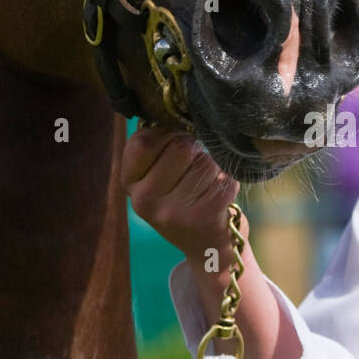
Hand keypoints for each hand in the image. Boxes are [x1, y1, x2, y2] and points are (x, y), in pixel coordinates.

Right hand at [121, 125, 241, 268]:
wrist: (208, 248)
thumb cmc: (184, 198)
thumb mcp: (157, 177)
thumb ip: (157, 146)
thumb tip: (172, 109)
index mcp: (130, 184)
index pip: (143, 140)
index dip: (165, 131)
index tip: (175, 140)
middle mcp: (146, 200)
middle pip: (179, 145)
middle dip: (194, 148)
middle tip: (194, 168)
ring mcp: (174, 211)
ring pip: (205, 160)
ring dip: (212, 165)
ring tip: (206, 185)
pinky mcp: (204, 216)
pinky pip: (224, 177)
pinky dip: (228, 180)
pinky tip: (219, 197)